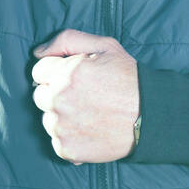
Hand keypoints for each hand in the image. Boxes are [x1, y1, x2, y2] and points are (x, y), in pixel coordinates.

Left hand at [31, 29, 139, 163]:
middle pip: (39, 96)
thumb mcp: (105, 47)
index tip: (75, 78)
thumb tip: (37, 52)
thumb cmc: (129, 78)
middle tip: (83, 95)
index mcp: (66, 73)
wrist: (151, 116)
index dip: (57, 71)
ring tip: (89, 113)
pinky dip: (69, 137)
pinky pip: (56, 141)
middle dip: (56, 93)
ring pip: (47, 119)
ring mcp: (61, 127)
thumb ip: (67, 40)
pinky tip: (89, 129)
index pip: (39, 71)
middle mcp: (59, 100)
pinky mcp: (67, 149)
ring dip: (62, 116)